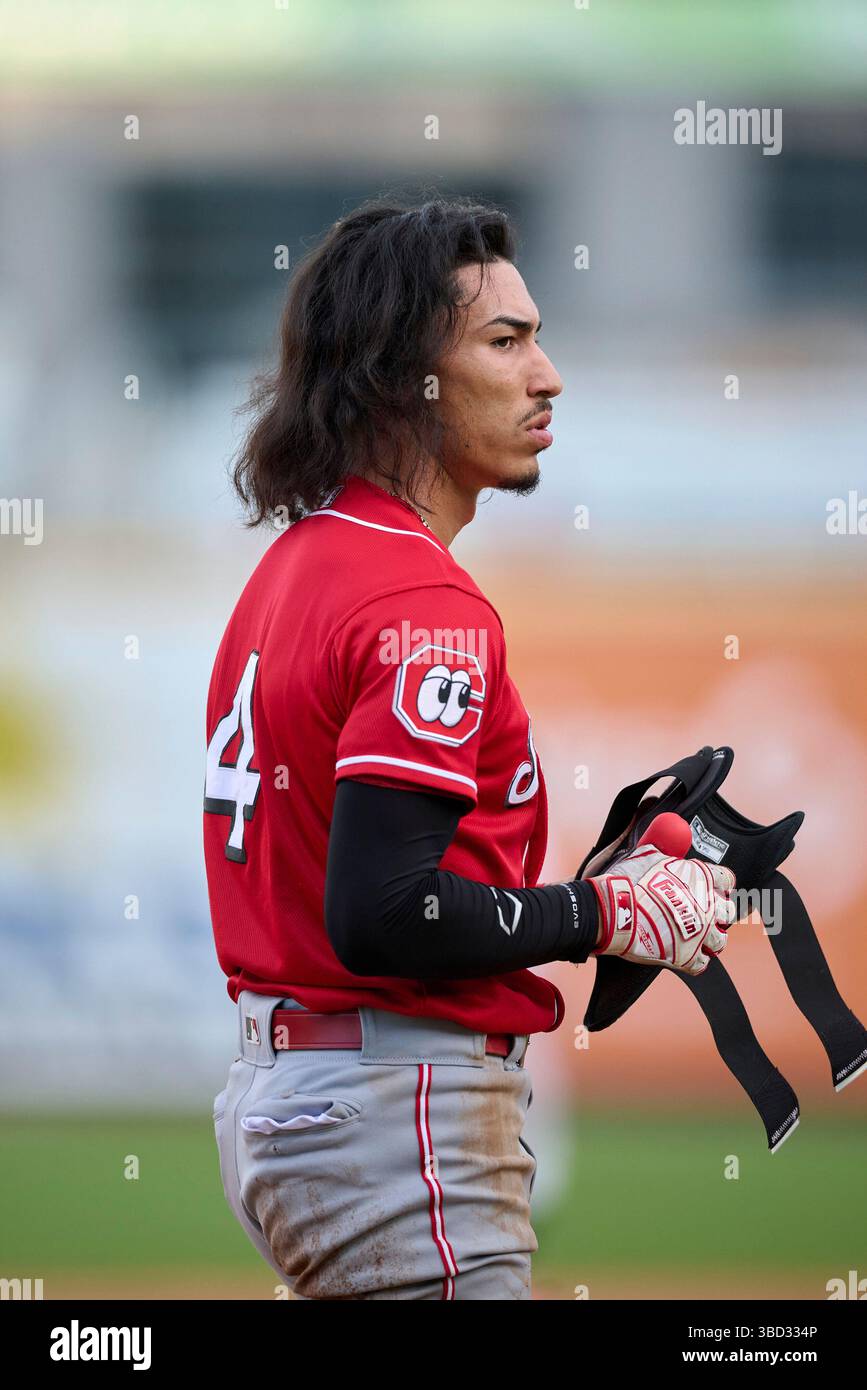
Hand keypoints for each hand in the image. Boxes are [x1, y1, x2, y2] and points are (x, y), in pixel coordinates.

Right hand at [588, 841, 736, 975]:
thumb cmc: (629, 881)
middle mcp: (707, 906)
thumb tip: (666, 842)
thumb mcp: (648, 855)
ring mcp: (699, 933)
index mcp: (700, 878)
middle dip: (718, 913)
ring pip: (720, 941)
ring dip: (711, 939)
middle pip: (728, 911)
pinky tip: (686, 954)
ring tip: (698, 938)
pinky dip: (695, 961)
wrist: (614, 910)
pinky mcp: (687, 956)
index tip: (713, 888)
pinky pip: (702, 963)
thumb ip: (664, 851)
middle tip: (705, 914)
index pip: (726, 879)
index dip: (720, 884)